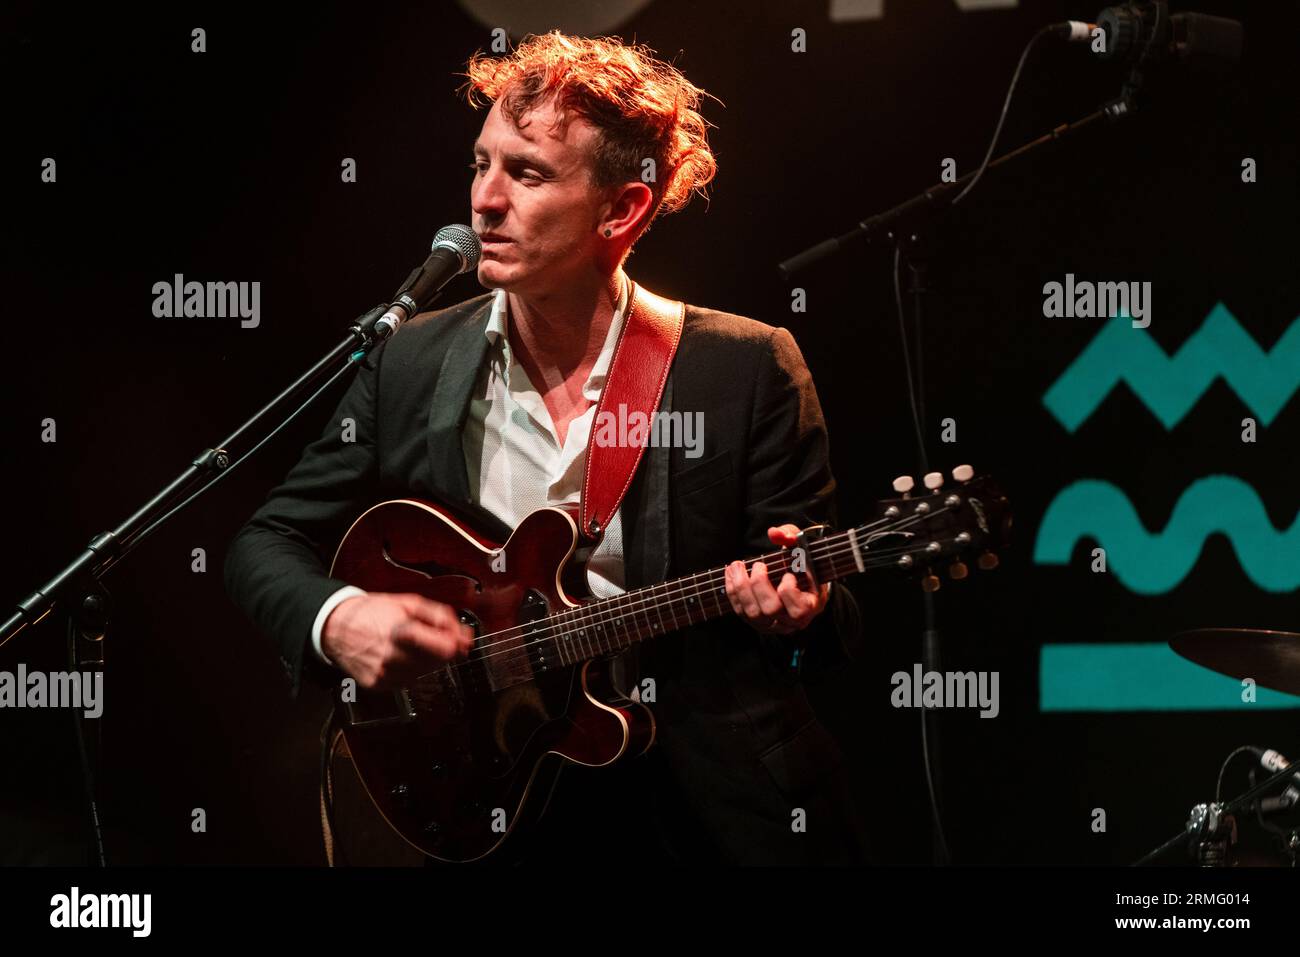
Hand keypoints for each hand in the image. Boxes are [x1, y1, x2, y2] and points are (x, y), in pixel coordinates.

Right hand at [322, 592, 474, 689]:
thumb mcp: (409, 603)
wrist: (336, 627)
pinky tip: (399, 656)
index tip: (460, 640)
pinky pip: (406, 680)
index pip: (443, 648)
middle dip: (440, 650)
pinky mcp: (378, 685)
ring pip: (423, 673)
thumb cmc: (372, 612)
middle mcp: (392, 656)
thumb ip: (440, 617)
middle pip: (436, 662)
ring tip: (410, 645)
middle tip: (432, 637)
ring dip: (425, 660)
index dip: (456, 644)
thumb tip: (462, 633)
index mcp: (401, 632)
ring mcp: (384, 673)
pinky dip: (409, 669)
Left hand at [724, 524, 830, 635]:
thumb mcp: (802, 546)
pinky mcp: (757, 622)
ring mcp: (774, 624)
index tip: (788, 573)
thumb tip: (774, 533)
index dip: (788, 591)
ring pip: (753, 614)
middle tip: (758, 565)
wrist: (797, 578)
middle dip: (759, 584)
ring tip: (737, 566)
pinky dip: (733, 592)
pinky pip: (741, 613)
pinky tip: (731, 574)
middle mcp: (792, 620)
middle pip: (771, 610)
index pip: (799, 610)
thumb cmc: (802, 563)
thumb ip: (791, 536)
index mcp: (811, 605)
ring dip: (741, 588)